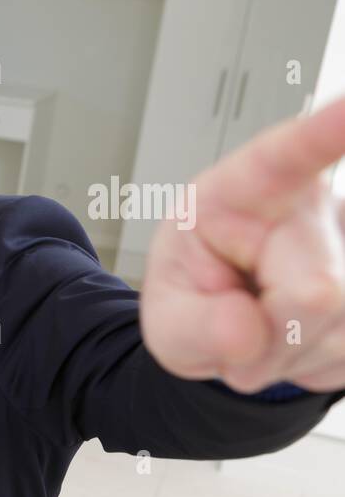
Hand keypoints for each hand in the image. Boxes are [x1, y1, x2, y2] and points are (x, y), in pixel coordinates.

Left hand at [141, 95, 344, 392]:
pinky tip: (295, 339)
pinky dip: (316, 364)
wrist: (227, 319)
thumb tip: (246, 333)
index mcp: (243, 191)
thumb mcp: (168, 321)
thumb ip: (195, 329)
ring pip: (343, 330)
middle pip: (317, 293)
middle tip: (237, 337)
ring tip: (262, 330)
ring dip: (293, 356)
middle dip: (273, 341)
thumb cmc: (196, 295)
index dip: (324, 131)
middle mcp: (310, 205)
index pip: (287, 155)